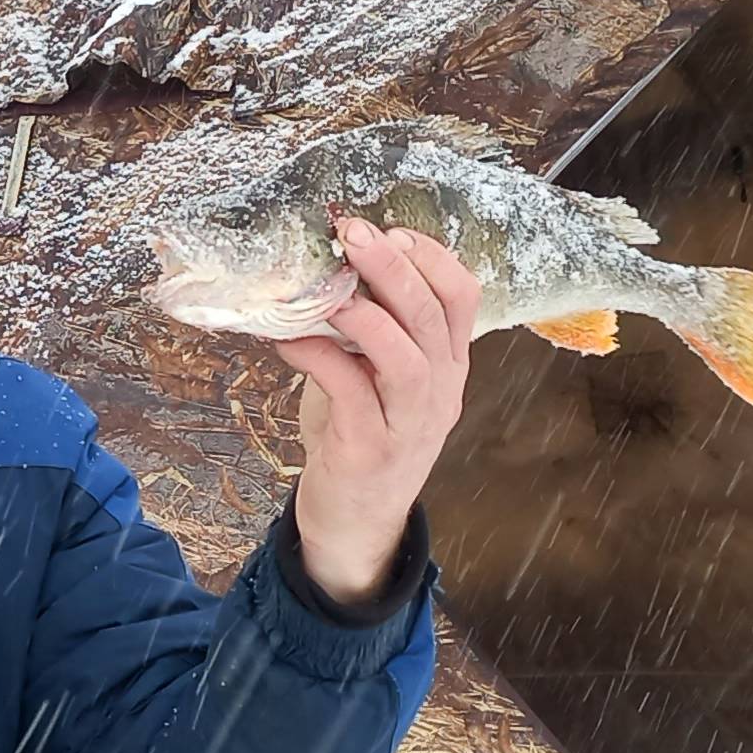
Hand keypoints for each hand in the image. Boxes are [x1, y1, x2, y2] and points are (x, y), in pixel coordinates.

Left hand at [269, 215, 476, 605]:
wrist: (353, 522)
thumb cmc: (360, 436)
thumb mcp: (377, 376)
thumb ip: (369, 329)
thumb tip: (330, 265)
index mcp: (447, 366)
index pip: (463, 297)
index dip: (431, 256)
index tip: (391, 230)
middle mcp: (440, 392)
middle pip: (431, 316)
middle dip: (394, 267)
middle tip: (354, 232)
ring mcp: (409, 424)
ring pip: (404, 357)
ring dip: (366, 312)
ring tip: (329, 285)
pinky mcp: (369, 450)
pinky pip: (349, 391)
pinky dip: (318, 356)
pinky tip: (288, 339)